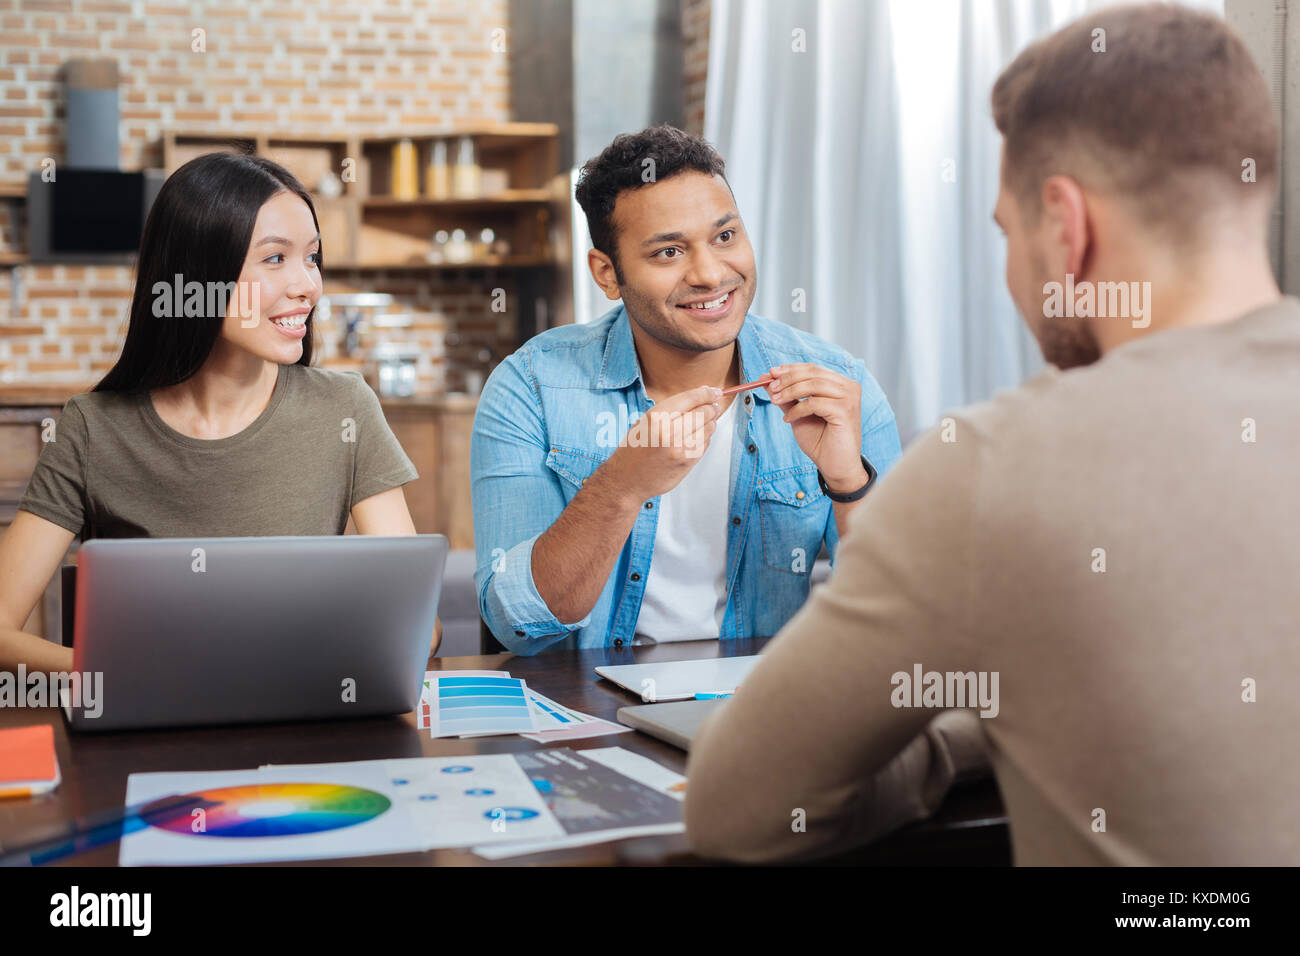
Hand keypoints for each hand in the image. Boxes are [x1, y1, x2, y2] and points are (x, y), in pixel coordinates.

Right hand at [598, 385, 723, 504]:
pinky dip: (705, 438)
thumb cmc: (633, 450)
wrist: (626, 480)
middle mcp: (669, 433)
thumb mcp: (645, 421)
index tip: (715, 392)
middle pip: (704, 412)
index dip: (707, 393)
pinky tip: (695, 437)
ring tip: (702, 422)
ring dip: (710, 423)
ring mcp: (681, 449)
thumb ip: (671, 409)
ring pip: (708, 428)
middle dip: (711, 407)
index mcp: (656, 418)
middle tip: (712, 406)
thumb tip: (700, 396)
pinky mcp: (688, 462)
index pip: (690, 398)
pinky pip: (705, 444)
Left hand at [767, 363, 866, 491]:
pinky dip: (797, 410)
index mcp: (840, 384)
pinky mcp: (845, 411)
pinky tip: (788, 419)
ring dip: (789, 391)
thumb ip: (786, 396)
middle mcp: (848, 387)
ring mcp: (849, 398)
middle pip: (813, 372)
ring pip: (813, 385)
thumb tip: (767, 379)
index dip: (790, 369)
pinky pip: (814, 403)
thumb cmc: (821, 441)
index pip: (813, 368)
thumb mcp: (798, 414)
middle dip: (787, 379)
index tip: (770, 373)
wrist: (836, 467)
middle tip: (770, 387)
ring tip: (775, 401)